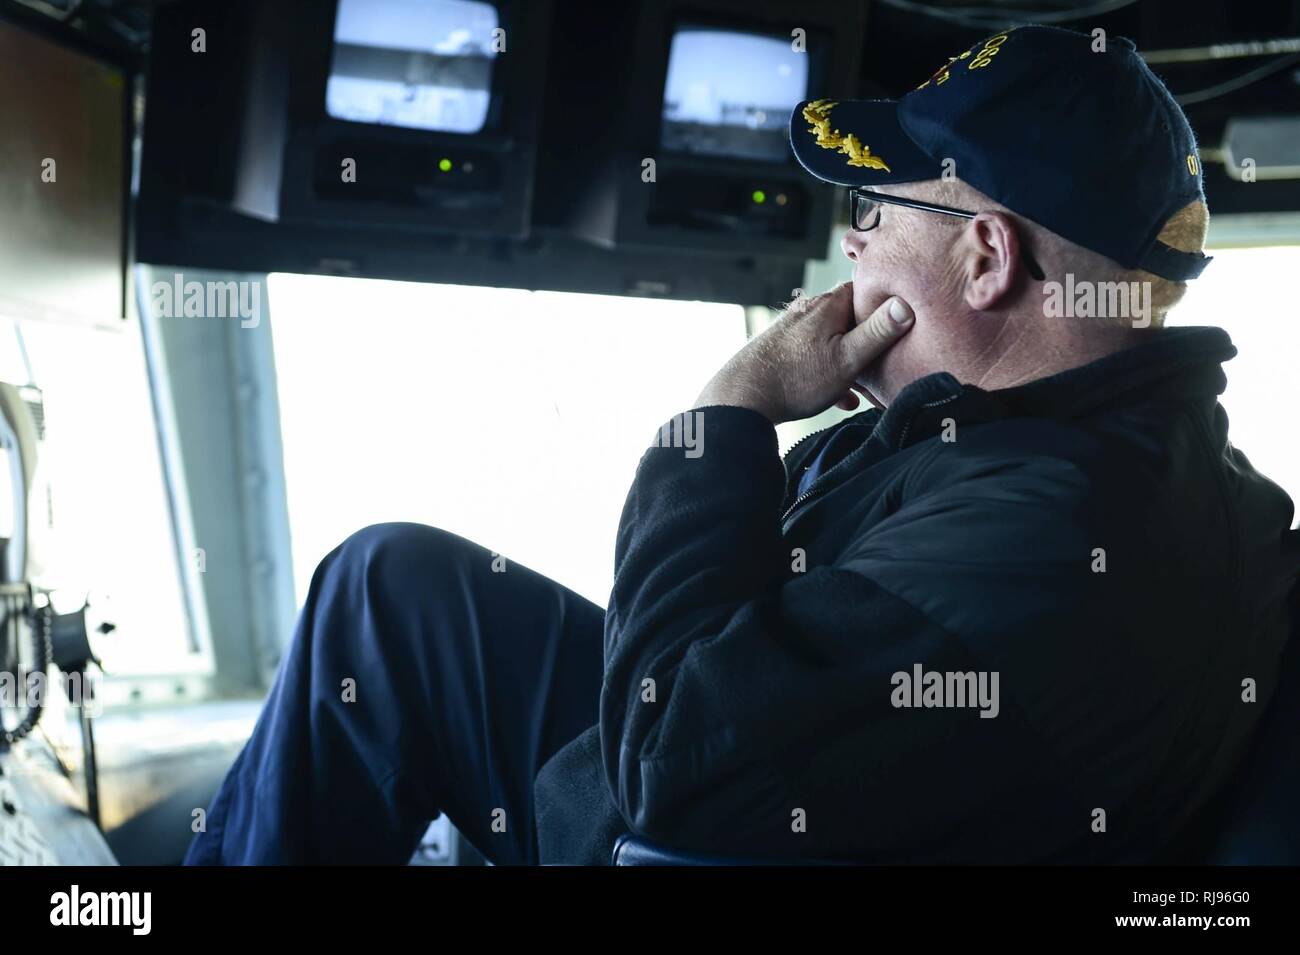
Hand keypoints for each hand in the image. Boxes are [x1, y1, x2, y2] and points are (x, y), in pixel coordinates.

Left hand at [695, 283, 914, 423]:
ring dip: (849, 362)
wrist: (743, 398)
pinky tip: (838, 398)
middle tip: (884, 363)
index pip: (866, 290)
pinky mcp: (781, 349)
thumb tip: (905, 305)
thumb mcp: (848, 358)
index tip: (900, 324)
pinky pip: (815, 357)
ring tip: (863, 388)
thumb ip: (878, 332)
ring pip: (833, 340)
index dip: (886, 304)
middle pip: (850, 317)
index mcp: (829, 305)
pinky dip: (829, 373)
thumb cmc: (797, 379)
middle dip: (868, 339)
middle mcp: (808, 310)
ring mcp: (793, 329)